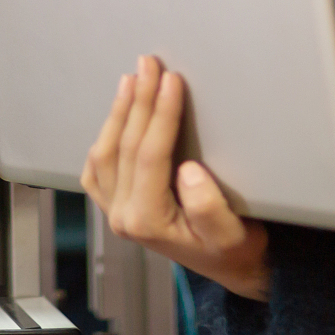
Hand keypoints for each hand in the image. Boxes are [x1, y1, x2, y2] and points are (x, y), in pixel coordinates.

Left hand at [81, 56, 270, 301]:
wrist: (229, 269)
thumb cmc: (234, 250)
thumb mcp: (233, 235)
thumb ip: (210, 209)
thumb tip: (188, 171)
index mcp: (146, 222)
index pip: (149, 156)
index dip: (160, 114)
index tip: (171, 80)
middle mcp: (122, 217)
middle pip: (125, 147)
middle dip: (138, 101)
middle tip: (150, 64)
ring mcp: (114, 211)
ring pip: (105, 152)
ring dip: (119, 112)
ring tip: (132, 78)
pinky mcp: (116, 205)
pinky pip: (99, 166)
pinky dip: (107, 134)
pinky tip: (118, 112)